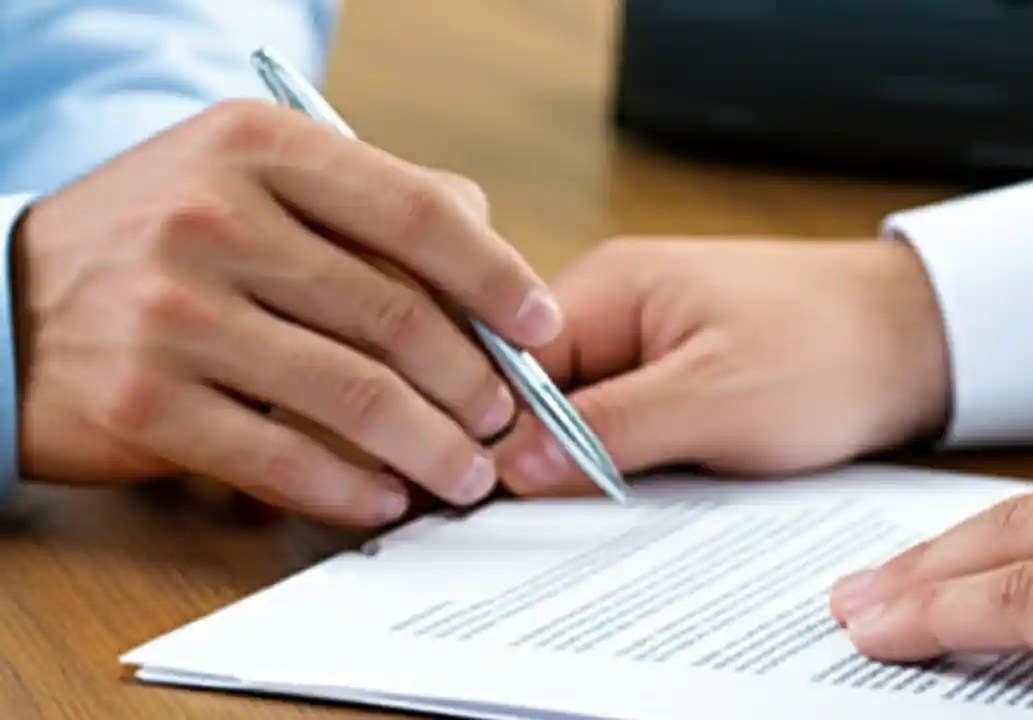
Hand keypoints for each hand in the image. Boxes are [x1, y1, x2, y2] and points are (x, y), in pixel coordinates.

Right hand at [14, 101, 561, 526]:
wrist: (8, 299)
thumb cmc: (160, 236)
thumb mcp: (252, 175)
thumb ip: (371, 198)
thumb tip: (491, 243)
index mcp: (259, 147)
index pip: (416, 212)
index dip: (495, 279)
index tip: (538, 327)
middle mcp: (214, 217)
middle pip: (394, 314)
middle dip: (473, 382)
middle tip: (507, 419)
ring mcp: (174, 310)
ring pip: (350, 393)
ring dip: (429, 445)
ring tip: (465, 471)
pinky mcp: (145, 400)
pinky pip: (279, 456)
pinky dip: (346, 487)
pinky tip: (384, 497)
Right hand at [495, 238, 949, 495]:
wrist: (918, 338)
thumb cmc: (831, 348)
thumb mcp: (715, 398)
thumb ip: (609, 429)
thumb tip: (511, 463)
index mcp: (607, 287)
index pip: (504, 363)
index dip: (489, 432)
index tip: (483, 499)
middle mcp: (612, 306)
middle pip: (530, 393)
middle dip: (535, 456)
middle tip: (545, 517)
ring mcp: (642, 340)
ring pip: (576, 417)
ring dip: (585, 462)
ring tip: (598, 507)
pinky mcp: (671, 374)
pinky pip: (622, 423)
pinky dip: (624, 461)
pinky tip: (638, 492)